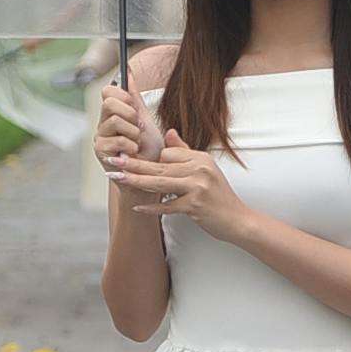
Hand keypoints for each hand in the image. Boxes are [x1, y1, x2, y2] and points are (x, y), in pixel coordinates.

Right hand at [94, 78, 162, 175]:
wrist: (149, 175)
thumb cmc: (148, 150)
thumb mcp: (145, 119)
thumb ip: (135, 97)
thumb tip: (129, 71)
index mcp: (112, 113)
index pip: (108, 91)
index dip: (124, 96)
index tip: (135, 108)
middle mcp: (103, 123)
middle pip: (109, 102)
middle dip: (130, 114)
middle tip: (138, 127)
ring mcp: (99, 136)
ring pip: (115, 120)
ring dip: (133, 132)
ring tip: (137, 143)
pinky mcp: (100, 151)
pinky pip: (118, 139)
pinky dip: (132, 146)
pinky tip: (132, 154)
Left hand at [110, 128, 243, 237]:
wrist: (237, 220)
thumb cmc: (219, 196)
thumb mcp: (205, 168)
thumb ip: (185, 151)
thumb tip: (169, 132)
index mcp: (200, 158)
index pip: (167, 153)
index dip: (149, 158)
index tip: (127, 157)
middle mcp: (199, 169)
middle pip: (159, 166)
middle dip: (133, 163)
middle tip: (113, 161)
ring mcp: (197, 187)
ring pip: (159, 182)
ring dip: (135, 181)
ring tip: (117, 178)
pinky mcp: (195, 206)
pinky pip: (167, 205)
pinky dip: (152, 207)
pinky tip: (137, 207)